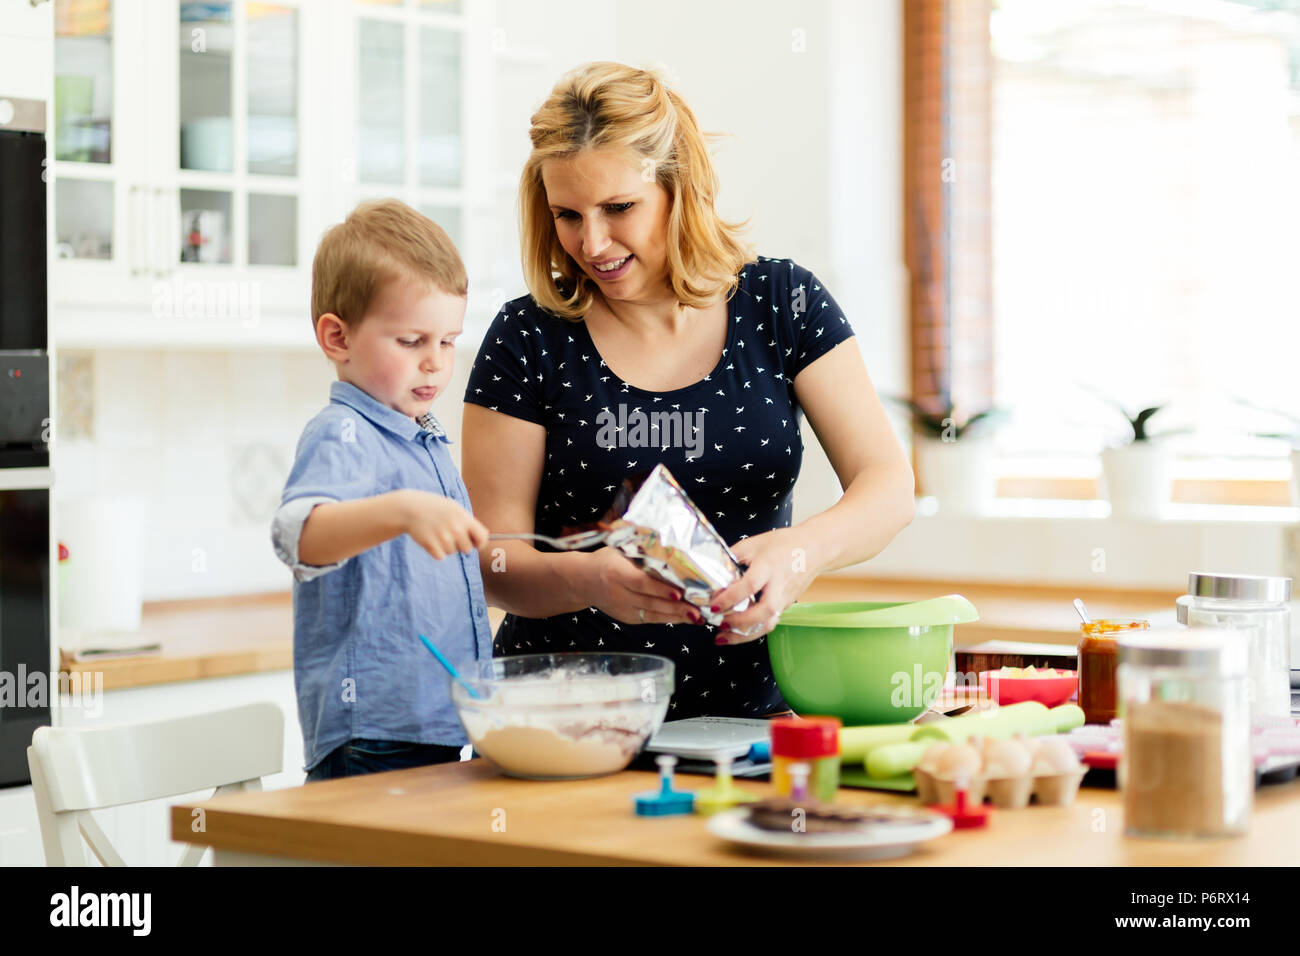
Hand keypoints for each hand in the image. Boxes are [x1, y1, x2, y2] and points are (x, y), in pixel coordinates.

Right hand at [396, 490, 489, 560]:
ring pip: (453, 552)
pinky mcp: (432, 545)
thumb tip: (484, 537)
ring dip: (446, 546)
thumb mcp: (454, 508)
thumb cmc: (434, 508)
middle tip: (449, 535)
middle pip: (467, 549)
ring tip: (437, 533)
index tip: (475, 544)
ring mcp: (443, 537)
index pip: (482, 537)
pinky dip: (436, 551)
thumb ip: (468, 522)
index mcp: (464, 517)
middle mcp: (456, 528)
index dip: (480, 543)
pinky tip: (430, 538)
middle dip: (460, 545)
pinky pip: (441, 556)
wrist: (410, 508)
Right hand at [587, 546, 699, 626]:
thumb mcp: (619, 551)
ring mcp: (621, 609)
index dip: (660, 589)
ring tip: (696, 616)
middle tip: (697, 610)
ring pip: (651, 614)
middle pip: (649, 602)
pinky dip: (667, 618)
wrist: (582, 580)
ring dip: (675, 617)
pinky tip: (684, 618)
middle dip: (675, 608)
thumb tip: (671, 549)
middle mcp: (618, 593)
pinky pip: (649, 619)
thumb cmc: (606, 560)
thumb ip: (641, 553)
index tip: (679, 592)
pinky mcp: (625, 618)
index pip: (640, 583)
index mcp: (616, 572)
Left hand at [709, 528, 815, 644]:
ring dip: (744, 635)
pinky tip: (736, 633)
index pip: (750, 585)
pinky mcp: (786, 606)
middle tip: (719, 622)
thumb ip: (732, 556)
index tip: (714, 604)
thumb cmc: (785, 543)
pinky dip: (752, 631)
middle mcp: (779, 585)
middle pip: (764, 611)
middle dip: (740, 622)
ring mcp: (785, 598)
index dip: (730, 597)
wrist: (814, 548)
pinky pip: (769, 622)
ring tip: (723, 637)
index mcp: (769, 565)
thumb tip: (712, 570)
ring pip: (768, 623)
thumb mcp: (754, 543)